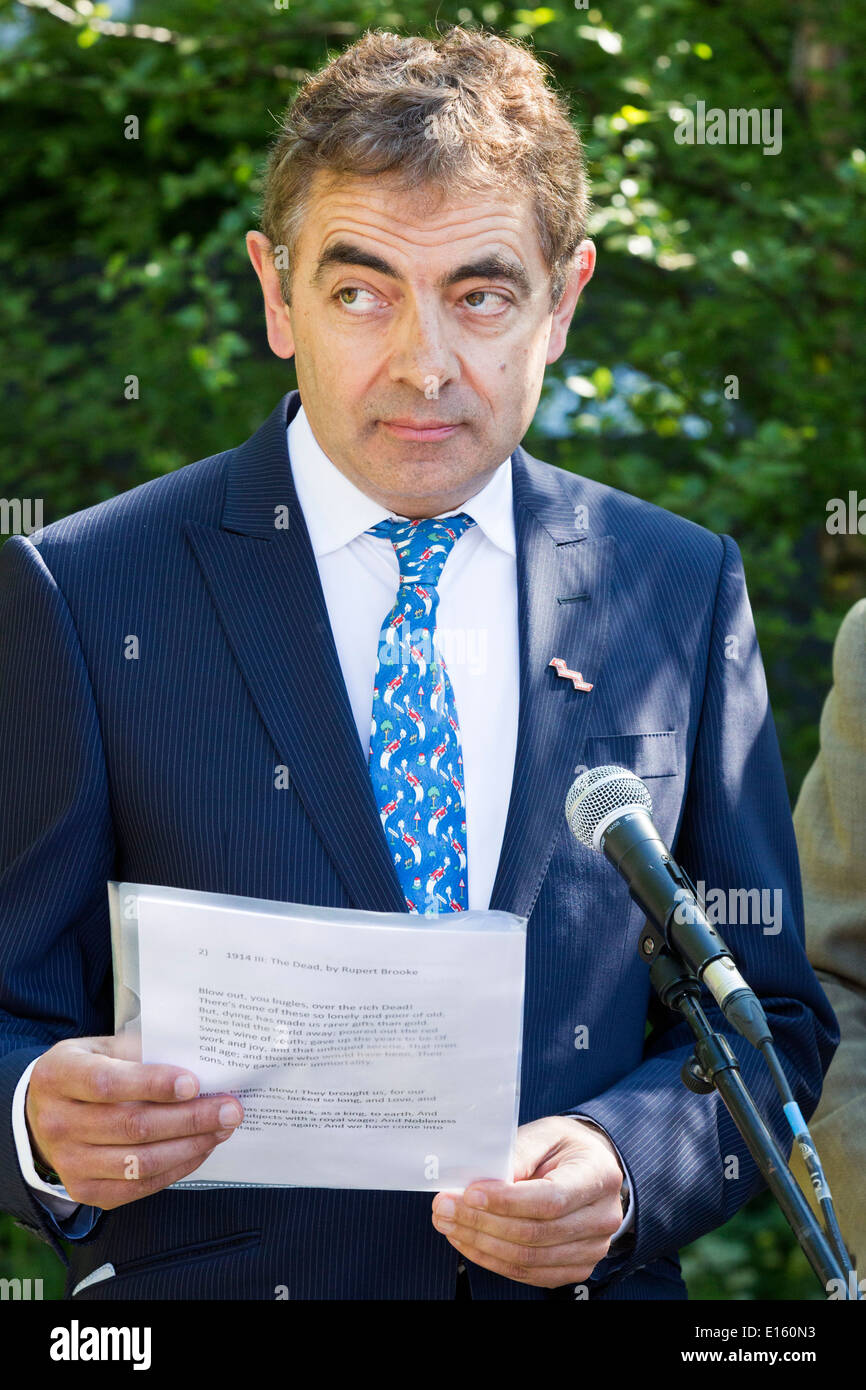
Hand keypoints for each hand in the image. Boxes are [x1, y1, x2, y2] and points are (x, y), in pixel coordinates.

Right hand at [24, 1036, 243, 1208]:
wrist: (43, 1113)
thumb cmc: (87, 1070)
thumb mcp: (102, 1047)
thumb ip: (141, 1051)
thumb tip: (198, 1061)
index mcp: (59, 1076)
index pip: (106, 1083)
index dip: (152, 1084)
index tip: (193, 1083)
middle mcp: (57, 1123)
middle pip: (132, 1127)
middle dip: (190, 1118)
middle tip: (230, 1108)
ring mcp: (68, 1162)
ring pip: (140, 1162)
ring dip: (191, 1146)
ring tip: (222, 1128)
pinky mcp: (85, 1190)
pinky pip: (139, 1186)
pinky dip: (176, 1168)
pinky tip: (200, 1149)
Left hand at [431, 1115, 624, 1287]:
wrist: (588, 1167)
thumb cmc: (564, 1147)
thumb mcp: (544, 1133)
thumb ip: (518, 1153)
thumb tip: (488, 1180)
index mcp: (599, 1177)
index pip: (550, 1199)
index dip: (506, 1201)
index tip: (470, 1193)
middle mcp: (602, 1218)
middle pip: (535, 1233)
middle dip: (481, 1222)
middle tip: (444, 1207)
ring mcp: (592, 1248)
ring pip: (527, 1259)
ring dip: (480, 1243)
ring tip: (449, 1223)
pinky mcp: (575, 1268)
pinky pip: (528, 1274)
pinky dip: (492, 1259)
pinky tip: (468, 1240)